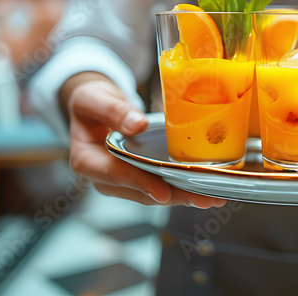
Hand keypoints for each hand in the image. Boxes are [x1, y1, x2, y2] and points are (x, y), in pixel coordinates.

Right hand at [63, 72, 226, 207]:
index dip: (139, 183)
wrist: (93, 107)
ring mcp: (120, 181)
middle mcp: (102, 177)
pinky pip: (158, 187)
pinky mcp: (136, 178)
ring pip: (152, 195)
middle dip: (173, 196)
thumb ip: (114, 111)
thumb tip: (137, 124)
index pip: (113, 174)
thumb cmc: (91, 103)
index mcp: (86, 160)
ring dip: (182, 196)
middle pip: (139, 191)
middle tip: (204, 198)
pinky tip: (203, 188)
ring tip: (212, 196)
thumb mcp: (95, 100)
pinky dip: (180, 188)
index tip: (163, 191)